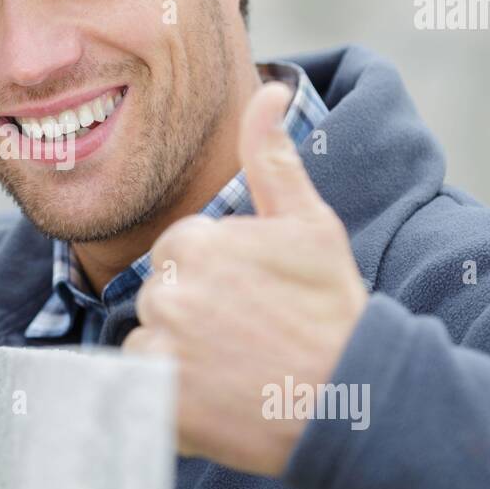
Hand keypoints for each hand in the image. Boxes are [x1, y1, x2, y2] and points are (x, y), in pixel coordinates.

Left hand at [124, 82, 366, 475]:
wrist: (349, 400)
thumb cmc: (330, 308)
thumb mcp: (310, 223)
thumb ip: (272, 156)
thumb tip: (268, 88)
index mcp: (198, 243)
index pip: (180, 250)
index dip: (219, 273)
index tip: (255, 296)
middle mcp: (170, 292)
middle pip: (161, 293)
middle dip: (196, 309)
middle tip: (249, 333)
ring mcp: (163, 348)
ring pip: (149, 336)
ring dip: (181, 350)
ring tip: (234, 363)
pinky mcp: (157, 400)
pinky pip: (140, 384)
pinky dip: (167, 391)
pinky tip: (214, 393)